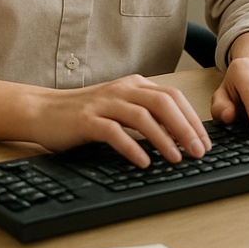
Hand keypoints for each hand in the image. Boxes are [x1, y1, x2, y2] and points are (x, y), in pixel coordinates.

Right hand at [28, 74, 212, 167]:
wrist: (43, 111)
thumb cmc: (84, 114)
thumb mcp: (120, 108)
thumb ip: (145, 115)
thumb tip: (180, 137)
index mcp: (134, 85)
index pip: (173, 97)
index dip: (193, 119)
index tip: (205, 141)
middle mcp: (122, 90)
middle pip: (163, 103)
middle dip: (185, 128)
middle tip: (198, 152)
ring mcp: (104, 103)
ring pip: (143, 116)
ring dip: (163, 139)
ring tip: (176, 158)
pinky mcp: (87, 120)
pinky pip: (114, 132)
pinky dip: (132, 148)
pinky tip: (144, 162)